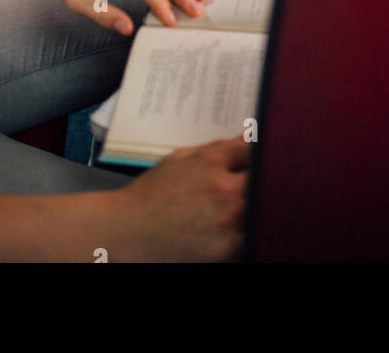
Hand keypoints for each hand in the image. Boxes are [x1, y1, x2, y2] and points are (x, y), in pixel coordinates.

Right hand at [109, 138, 249, 261]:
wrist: (125, 233)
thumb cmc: (150, 194)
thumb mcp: (180, 159)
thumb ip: (218, 148)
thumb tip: (248, 137)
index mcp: (212, 162)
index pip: (254, 151)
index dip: (259, 155)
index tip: (259, 159)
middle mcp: (224, 191)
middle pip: (263, 182)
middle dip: (260, 181)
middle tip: (255, 184)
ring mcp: (227, 224)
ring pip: (260, 211)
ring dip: (256, 207)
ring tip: (241, 207)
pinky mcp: (225, 252)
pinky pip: (249, 238)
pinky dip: (246, 232)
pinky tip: (232, 228)